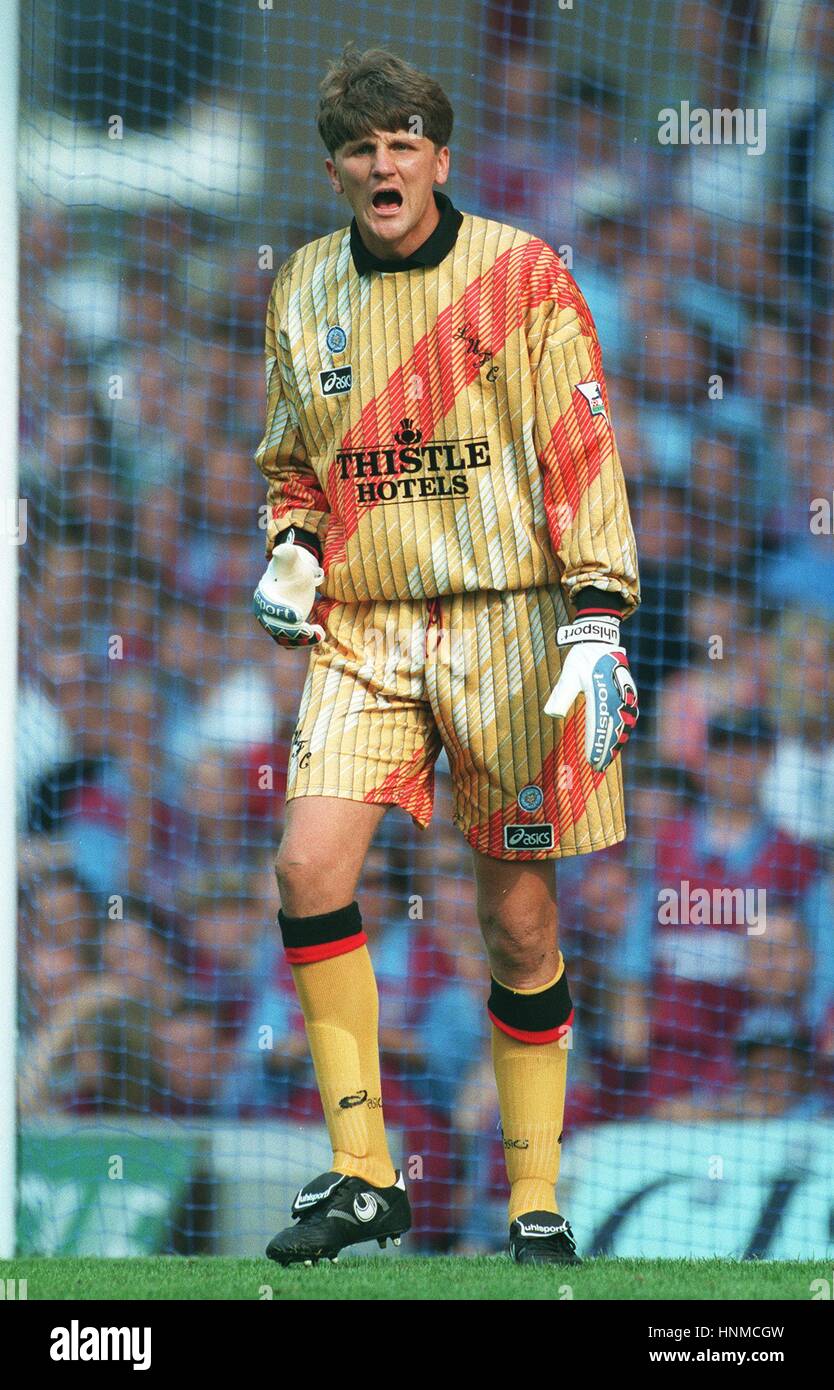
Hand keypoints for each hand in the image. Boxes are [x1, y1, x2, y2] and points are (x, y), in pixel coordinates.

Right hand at [253, 532, 324, 647]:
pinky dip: (305, 643)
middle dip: (293, 632)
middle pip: (276, 629)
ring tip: (319, 633)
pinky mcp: (289, 630)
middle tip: (310, 629)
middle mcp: (267, 614)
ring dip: (302, 641)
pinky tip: (320, 633)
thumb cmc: (291, 566)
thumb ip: (286, 553)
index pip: (270, 610)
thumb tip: (280, 549)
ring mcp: (278, 624)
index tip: (298, 617)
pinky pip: (294, 643)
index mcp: (264, 597)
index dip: (282, 614)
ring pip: (285, 639)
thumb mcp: (290, 558)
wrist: (296, 576)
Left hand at [544, 615, 637, 771]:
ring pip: (623, 725)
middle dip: (606, 750)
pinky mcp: (628, 694)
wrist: (601, 639)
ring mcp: (626, 695)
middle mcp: (617, 697)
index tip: (592, 761)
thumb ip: (561, 693)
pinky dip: (624, 731)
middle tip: (597, 767)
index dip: (596, 746)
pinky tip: (620, 741)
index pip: (599, 726)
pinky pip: (629, 717)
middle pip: (613, 729)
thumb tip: (552, 714)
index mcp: (602, 694)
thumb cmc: (583, 657)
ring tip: (608, 758)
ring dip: (616, 743)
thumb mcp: (569, 673)